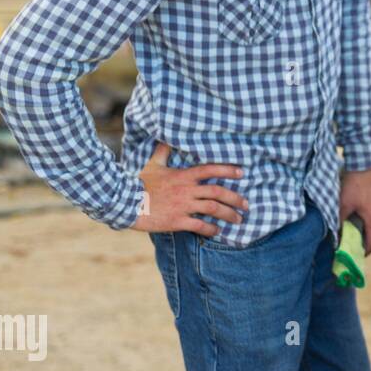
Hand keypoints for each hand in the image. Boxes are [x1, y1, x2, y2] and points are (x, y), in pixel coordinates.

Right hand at [130, 142, 248, 235]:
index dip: (228, 170)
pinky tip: (217, 231)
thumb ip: (162, 152)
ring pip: (213, 209)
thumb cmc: (138, 183)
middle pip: (218, 192)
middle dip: (235, 199)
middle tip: (246, 205)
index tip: (242, 173)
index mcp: (183, 175)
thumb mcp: (152, 165)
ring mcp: (182, 205)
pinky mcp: (177, 221)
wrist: (124, 202)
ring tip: (238, 220)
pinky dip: (211, 229)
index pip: (211, 169)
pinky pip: (199, 225)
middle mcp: (186, 190)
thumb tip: (166, 139)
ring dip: (229, 215)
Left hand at [340, 166, 370, 254]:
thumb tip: (334, 239)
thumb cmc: (353, 184)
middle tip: (352, 247)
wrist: (365, 164)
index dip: (363, 253)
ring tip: (354, 235)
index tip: (352, 255)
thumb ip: (339, 223)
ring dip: (369, 235)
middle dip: (366, 245)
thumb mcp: (342, 205)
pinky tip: (360, 221)